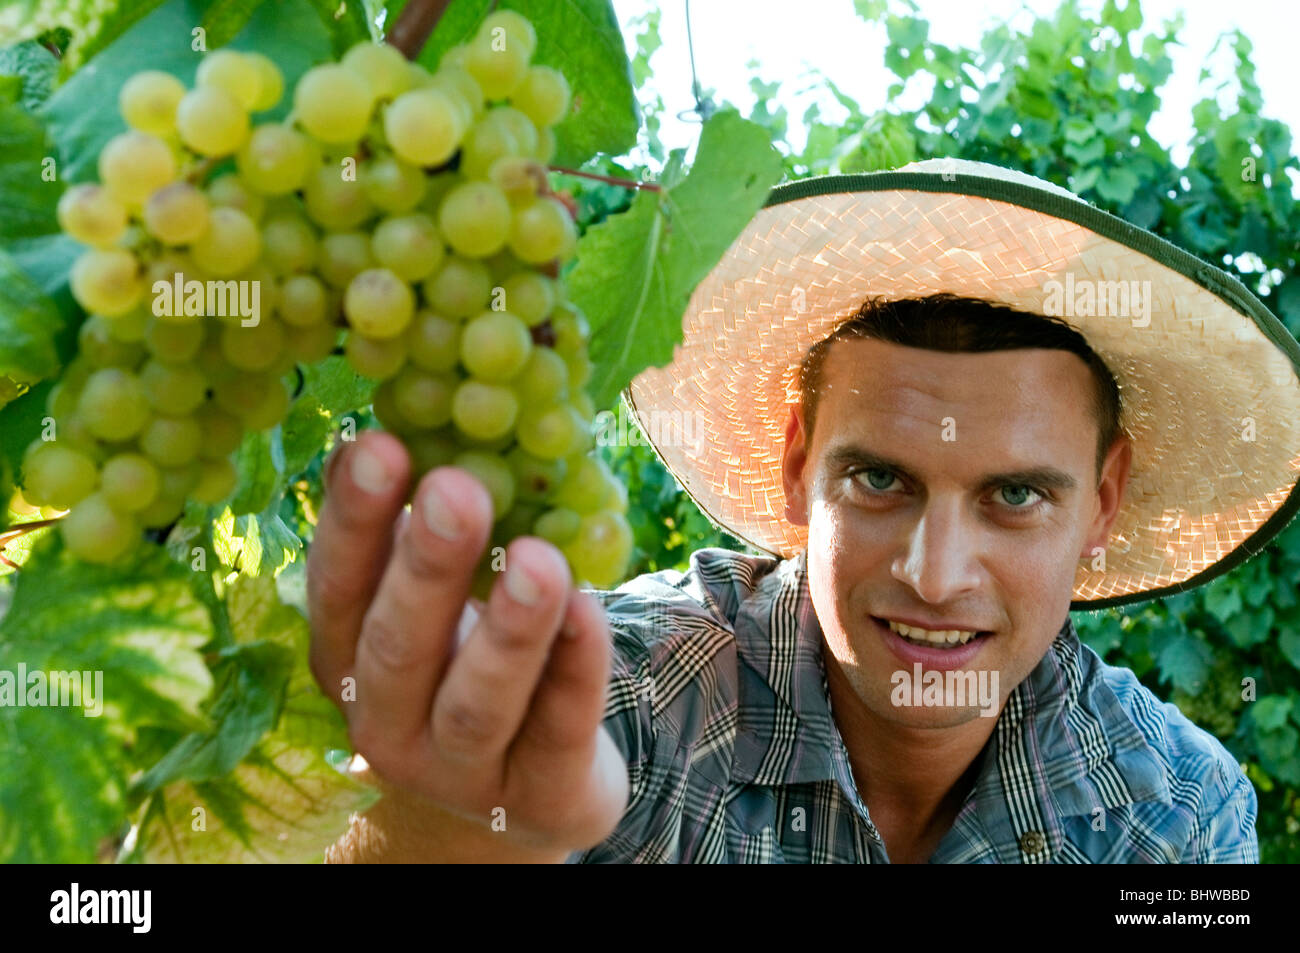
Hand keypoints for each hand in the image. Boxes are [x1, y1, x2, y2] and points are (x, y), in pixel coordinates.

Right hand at [306, 430, 628, 859]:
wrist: (523, 789)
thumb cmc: (468, 667)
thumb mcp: (432, 605)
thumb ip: (416, 531)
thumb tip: (400, 420)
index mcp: (349, 659)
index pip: (338, 589)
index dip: (355, 521)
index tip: (381, 444)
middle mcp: (387, 721)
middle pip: (398, 648)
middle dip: (426, 568)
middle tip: (457, 490)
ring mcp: (461, 770)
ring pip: (476, 702)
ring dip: (507, 629)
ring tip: (537, 558)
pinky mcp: (539, 797)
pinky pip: (558, 729)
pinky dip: (575, 669)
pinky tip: (591, 611)